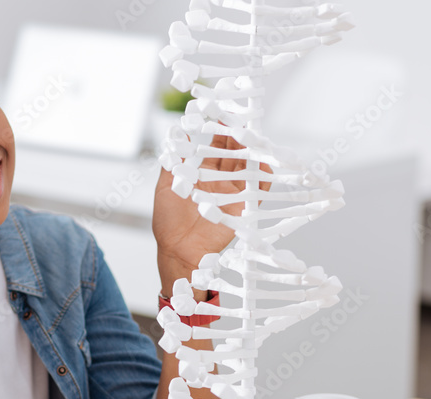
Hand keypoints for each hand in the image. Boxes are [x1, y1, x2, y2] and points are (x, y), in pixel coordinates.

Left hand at [152, 133, 271, 295]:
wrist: (179, 250)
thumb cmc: (168, 221)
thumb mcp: (166, 186)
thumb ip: (173, 161)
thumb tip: (175, 134)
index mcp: (200, 172)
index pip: (213, 146)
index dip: (219, 131)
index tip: (222, 116)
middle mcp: (218, 179)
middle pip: (233, 153)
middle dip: (238, 138)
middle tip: (241, 124)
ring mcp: (232, 192)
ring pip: (247, 167)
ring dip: (252, 153)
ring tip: (254, 140)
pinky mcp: (243, 207)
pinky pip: (259, 190)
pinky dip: (264, 177)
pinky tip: (264, 165)